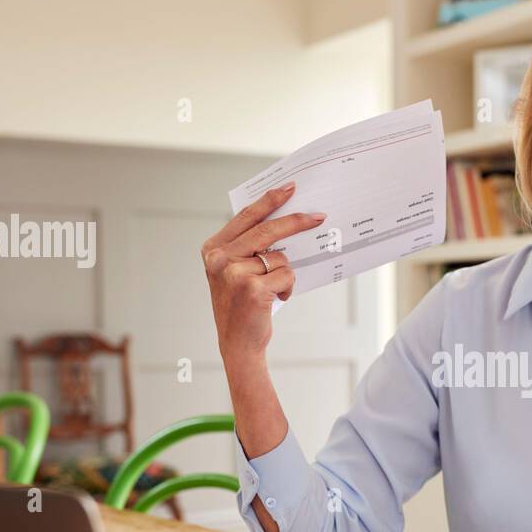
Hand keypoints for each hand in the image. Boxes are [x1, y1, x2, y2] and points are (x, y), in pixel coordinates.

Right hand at [200, 181, 325, 361]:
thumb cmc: (242, 305)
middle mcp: (220, 259)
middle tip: (318, 216)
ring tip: (272, 289)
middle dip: (296, 221)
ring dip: (284, 273)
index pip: (246, 216)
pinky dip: (288, 287)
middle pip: (266, 230)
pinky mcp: (253, 289)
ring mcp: (235, 274)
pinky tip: (275, 299)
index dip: (269, 200)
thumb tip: (285, 220)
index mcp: (213, 249)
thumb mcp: (235, 271)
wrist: (238, 344)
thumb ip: (248, 247)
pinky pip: (286, 275)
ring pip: (280, 257)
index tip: (289, 188)